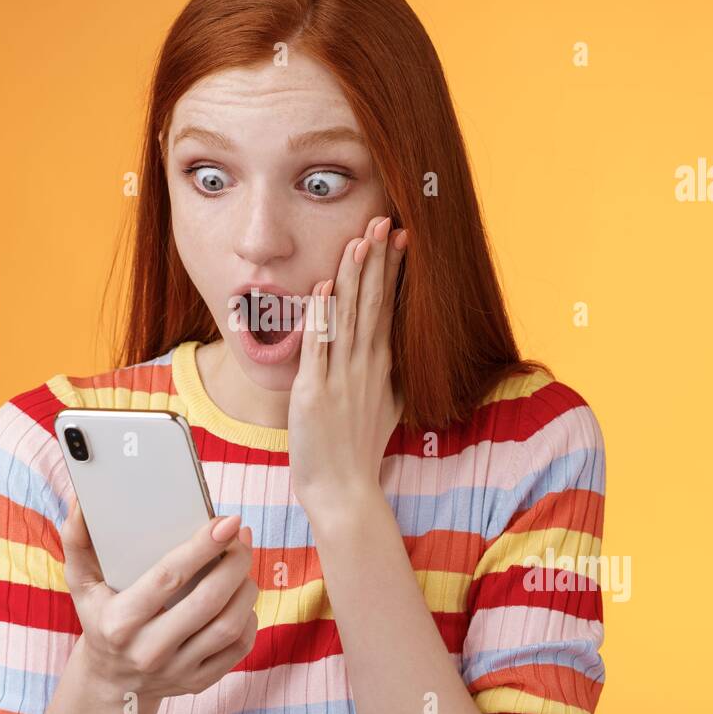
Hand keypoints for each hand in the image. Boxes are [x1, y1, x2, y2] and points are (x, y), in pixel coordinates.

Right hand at [58, 490, 259, 702]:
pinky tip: (242, 596)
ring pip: (229, 626)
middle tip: (242, 535)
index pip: (168, 578)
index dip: (202, 547)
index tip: (226, 521)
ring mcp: (177, 670)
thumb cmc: (100, 618)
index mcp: (119, 622)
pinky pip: (238, 649)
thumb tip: (81, 501)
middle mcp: (148, 650)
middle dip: (235, 562)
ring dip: (246, 587)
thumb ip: (78, 540)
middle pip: (207, 602)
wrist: (112, 683)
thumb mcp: (81, 583)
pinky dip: (249, 617)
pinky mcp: (199, 682)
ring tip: (244, 561)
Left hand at [287, 214, 408, 509]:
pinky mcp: (314, 393)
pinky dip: (321, 318)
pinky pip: (318, 348)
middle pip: (372, 303)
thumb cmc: (357, 452)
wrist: (344, 491)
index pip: (387, 307)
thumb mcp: (382, 407)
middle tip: (383, 221)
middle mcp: (365, 367)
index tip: (398, 237)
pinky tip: (324, 290)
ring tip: (359, 241)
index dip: (391, 271)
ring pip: (347, 318)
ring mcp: (341, 378)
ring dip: (352, 278)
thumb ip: (383, 376)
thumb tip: (388, 353)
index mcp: (380, 366)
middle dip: (377, 261)